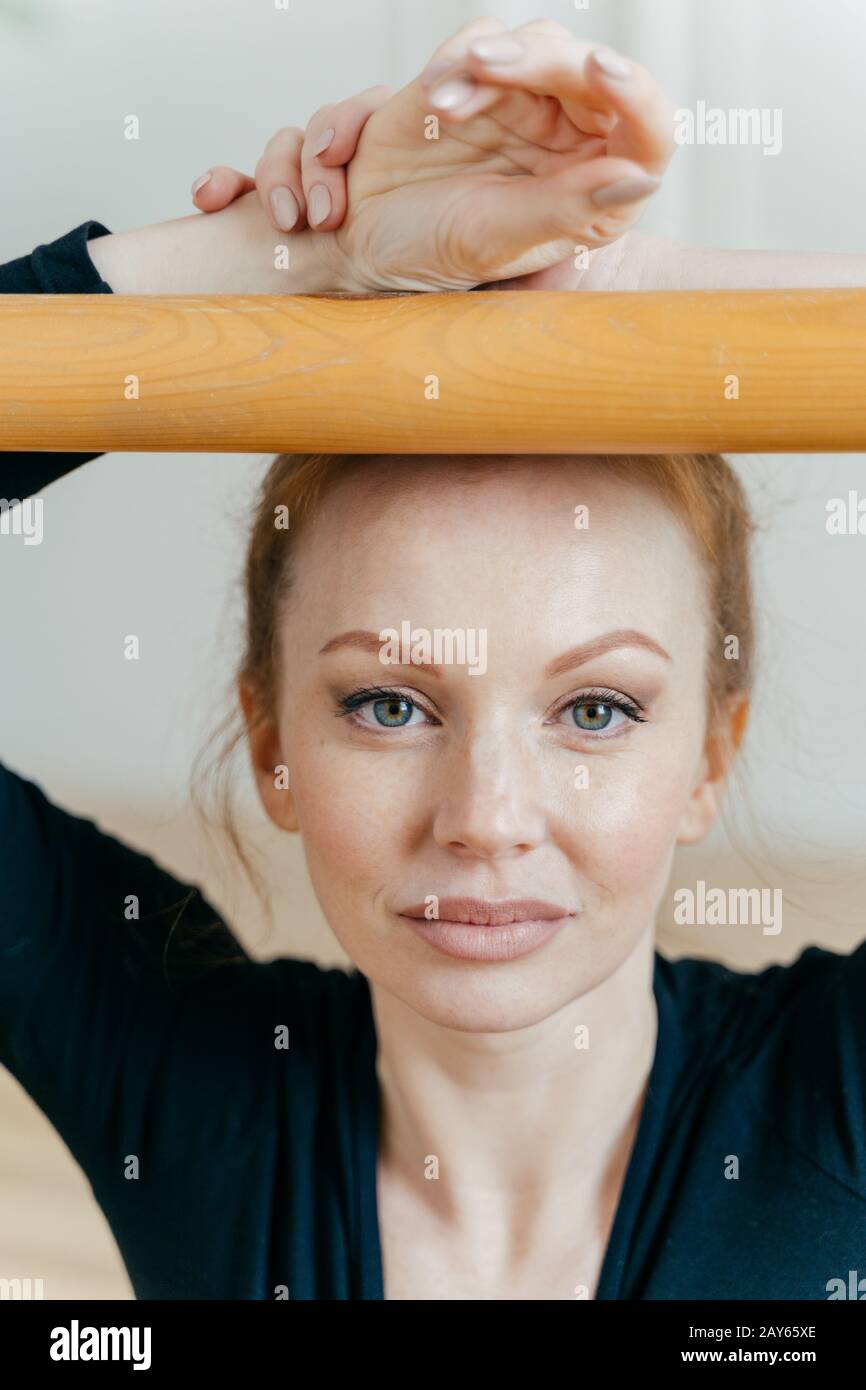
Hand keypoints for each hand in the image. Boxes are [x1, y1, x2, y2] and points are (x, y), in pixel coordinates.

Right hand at [192, 15, 675, 292]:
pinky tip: (432, 103)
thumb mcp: (495, 238)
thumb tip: (640, 179)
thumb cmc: (431, 254)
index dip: (634, 93)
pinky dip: (454, 62)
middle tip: (482, 65)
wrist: (361, 241)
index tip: (601, 70)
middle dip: (536, 60)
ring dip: (486, 64)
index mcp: (596, 193)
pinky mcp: (483, 83)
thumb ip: (565, 208)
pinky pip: (482, 41)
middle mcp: (573, 144)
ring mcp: (529, 110)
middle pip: (587, 70)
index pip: (648, 129)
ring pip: (536, 44)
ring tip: (441, 108)